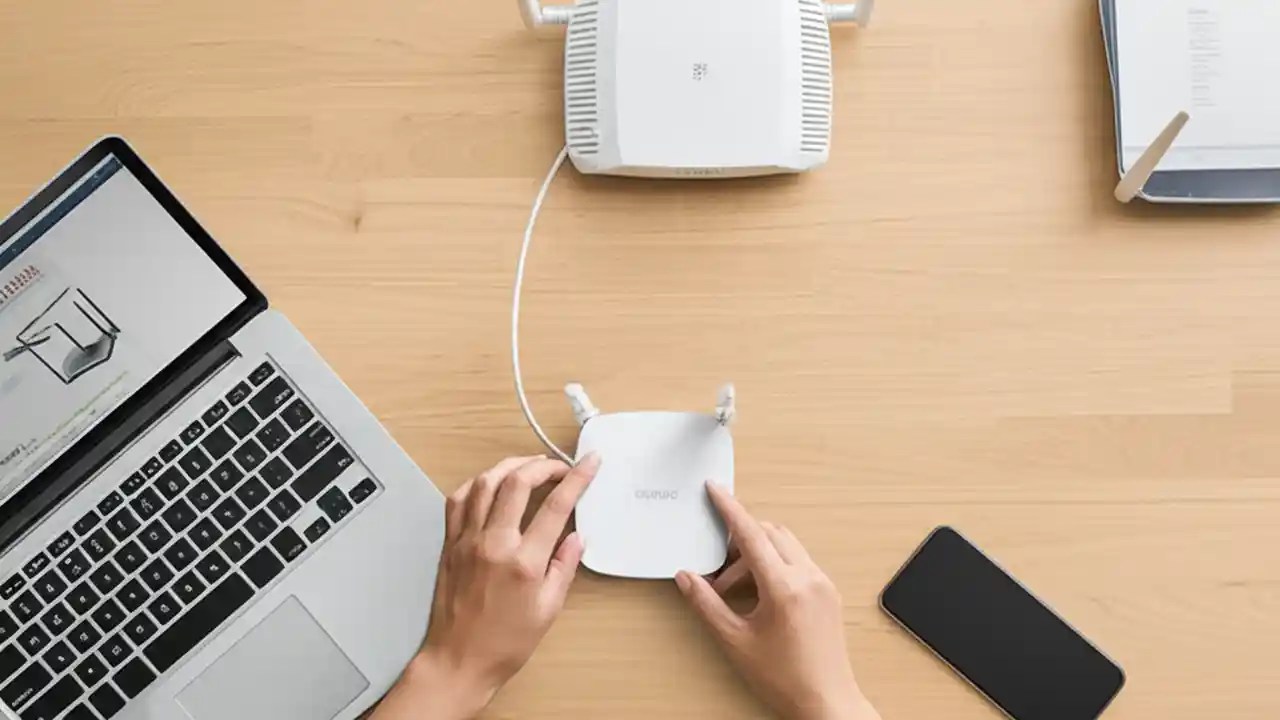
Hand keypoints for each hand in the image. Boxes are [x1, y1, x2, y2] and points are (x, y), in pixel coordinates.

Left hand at [372, 453, 599, 719]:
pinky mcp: (449, 544)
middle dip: (543, 465)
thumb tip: (577, 536)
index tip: (590, 462)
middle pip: (517, 482)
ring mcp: (466, 541)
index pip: (556, 506)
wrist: (458, 661)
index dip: (577, 478)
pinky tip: (490, 484)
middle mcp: (493, 544)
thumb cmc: (505, 643)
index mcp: (523, 562)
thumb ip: (564, 568)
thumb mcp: (548, 610)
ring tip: (528, 466)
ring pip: (485, 483)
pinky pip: (458, 500)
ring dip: (510, 466)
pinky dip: (476, 484)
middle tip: (559, 467)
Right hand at [675, 484, 879, 719]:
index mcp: (784, 587)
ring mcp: (822, 583)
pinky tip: (759, 593)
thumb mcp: (735, 641)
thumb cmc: (784, 678)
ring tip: (734, 587)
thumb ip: (707, 604)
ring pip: (785, 545)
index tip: (715, 489)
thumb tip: (686, 577)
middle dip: (740, 539)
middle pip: (770, 533)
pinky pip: (798, 561)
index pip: (751, 533)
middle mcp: (808, 577)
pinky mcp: (828, 592)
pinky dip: (775, 565)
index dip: (729, 508)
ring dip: (757, 554)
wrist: (826, 702)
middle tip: (717, 563)